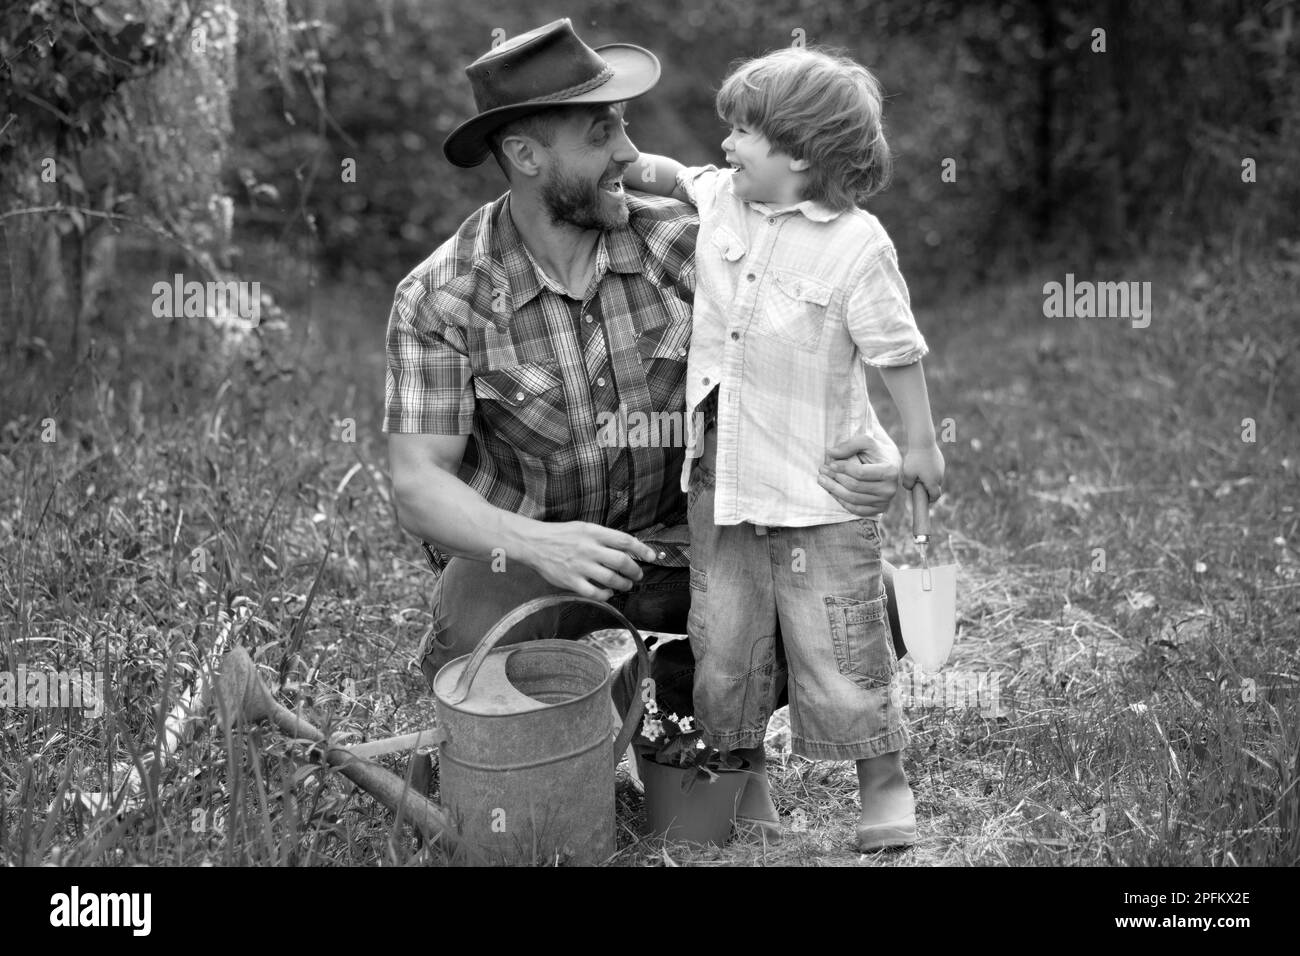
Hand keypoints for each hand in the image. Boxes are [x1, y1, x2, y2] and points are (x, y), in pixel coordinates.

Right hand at [523, 521, 656, 600]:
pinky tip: (608, 593)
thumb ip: (603, 536)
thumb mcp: (584, 527)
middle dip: (635, 571)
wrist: (534, 543)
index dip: (642, 549)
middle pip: (622, 562)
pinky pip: (594, 592)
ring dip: (624, 584)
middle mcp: (589, 548)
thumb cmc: (560, 535)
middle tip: (638, 575)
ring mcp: (580, 566)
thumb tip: (626, 546)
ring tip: (626, 585)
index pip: (625, 540)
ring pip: (611, 579)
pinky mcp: (571, 581)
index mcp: (594, 532)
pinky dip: (606, 595)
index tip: (652, 556)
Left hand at [819, 434, 901, 517]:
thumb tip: (831, 453)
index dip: (843, 468)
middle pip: (855, 487)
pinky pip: (855, 510)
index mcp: (890, 472)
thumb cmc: (877, 452)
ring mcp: (884, 502)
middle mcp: (889, 489)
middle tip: (822, 470)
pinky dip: (841, 501)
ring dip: (834, 490)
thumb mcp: (867, 441)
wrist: (892, 466)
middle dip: (835, 478)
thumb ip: (851, 445)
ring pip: (853, 499)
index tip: (831, 463)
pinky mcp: (878, 510)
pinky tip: (832, 491)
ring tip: (822, 480)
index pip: (861, 473)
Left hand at [902, 441, 944, 501]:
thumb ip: (908, 485)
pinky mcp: (940, 460)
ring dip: (928, 478)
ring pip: (935, 477)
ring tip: (916, 472)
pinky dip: (929, 470)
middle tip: (916, 484)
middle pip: (935, 487)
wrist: (923, 442)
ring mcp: (941, 468)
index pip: (935, 496)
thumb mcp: (908, 474)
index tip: (923, 499)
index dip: (930, 500)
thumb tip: (910, 488)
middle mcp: (940, 476)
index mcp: (933, 482)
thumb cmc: (915, 459)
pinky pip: (935, 469)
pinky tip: (920, 463)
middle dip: (927, 488)